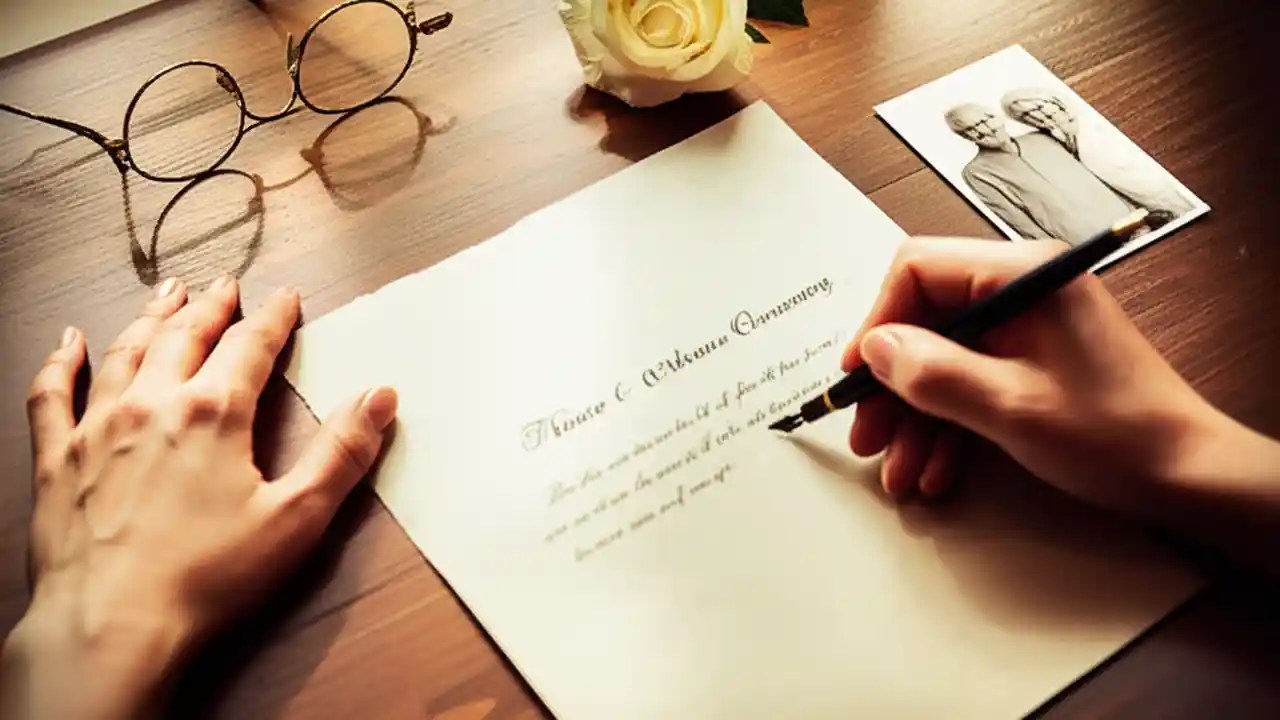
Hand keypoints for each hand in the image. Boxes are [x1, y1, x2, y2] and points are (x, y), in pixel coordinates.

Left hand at [4, 277, 396, 718]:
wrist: (110, 626)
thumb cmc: (207, 577)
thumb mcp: (297, 517)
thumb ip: (342, 452)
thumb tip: (382, 395)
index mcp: (215, 413)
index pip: (251, 346)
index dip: (274, 318)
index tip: (286, 297)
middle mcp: (154, 403)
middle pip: (186, 336)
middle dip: (211, 307)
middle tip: (226, 285)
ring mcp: (98, 427)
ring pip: (126, 352)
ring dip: (150, 318)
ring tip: (167, 295)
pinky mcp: (57, 459)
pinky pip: (52, 396)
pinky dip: (60, 363)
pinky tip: (67, 344)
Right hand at [841, 238, 1218, 508]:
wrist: (1184, 476)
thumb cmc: (1116, 433)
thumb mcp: (1009, 406)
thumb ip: (933, 373)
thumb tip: (876, 350)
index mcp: (1021, 275)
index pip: (918, 271)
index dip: (877, 323)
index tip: (857, 375)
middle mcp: (1022, 290)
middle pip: (925, 321)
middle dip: (891, 386)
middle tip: (866, 433)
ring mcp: (1027, 328)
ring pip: (942, 361)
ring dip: (915, 418)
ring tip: (898, 469)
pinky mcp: (1031, 362)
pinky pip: (970, 383)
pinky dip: (947, 425)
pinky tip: (935, 467)